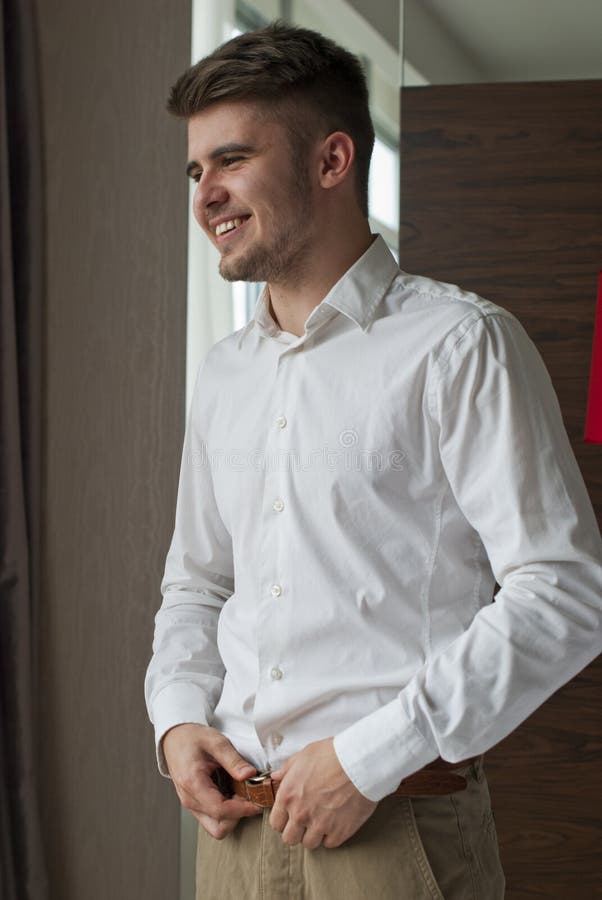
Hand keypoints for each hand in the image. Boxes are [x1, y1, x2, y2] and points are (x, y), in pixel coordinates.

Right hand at [162, 723, 262, 839]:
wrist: (174, 739)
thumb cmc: (191, 738)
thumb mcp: (216, 742)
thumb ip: (233, 760)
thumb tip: (250, 775)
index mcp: (193, 783)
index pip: (220, 810)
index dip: (243, 810)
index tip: (258, 802)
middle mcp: (189, 799)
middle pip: (219, 827)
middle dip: (238, 816)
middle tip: (249, 797)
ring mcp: (191, 804)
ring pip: (216, 827)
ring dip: (232, 816)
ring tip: (241, 794)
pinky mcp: (195, 804)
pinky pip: (212, 818)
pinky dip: (226, 812)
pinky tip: (232, 794)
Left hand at [269, 737, 377, 849]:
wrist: (358, 762)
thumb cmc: (332, 755)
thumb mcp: (304, 755)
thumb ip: (287, 769)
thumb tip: (277, 777)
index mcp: (288, 796)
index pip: (275, 823)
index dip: (283, 820)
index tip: (291, 816)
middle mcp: (300, 814)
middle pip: (289, 839)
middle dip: (296, 831)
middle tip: (307, 821)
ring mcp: (319, 825)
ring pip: (309, 844)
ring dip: (314, 834)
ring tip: (323, 821)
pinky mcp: (339, 832)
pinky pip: (330, 844)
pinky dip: (332, 836)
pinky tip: (336, 822)